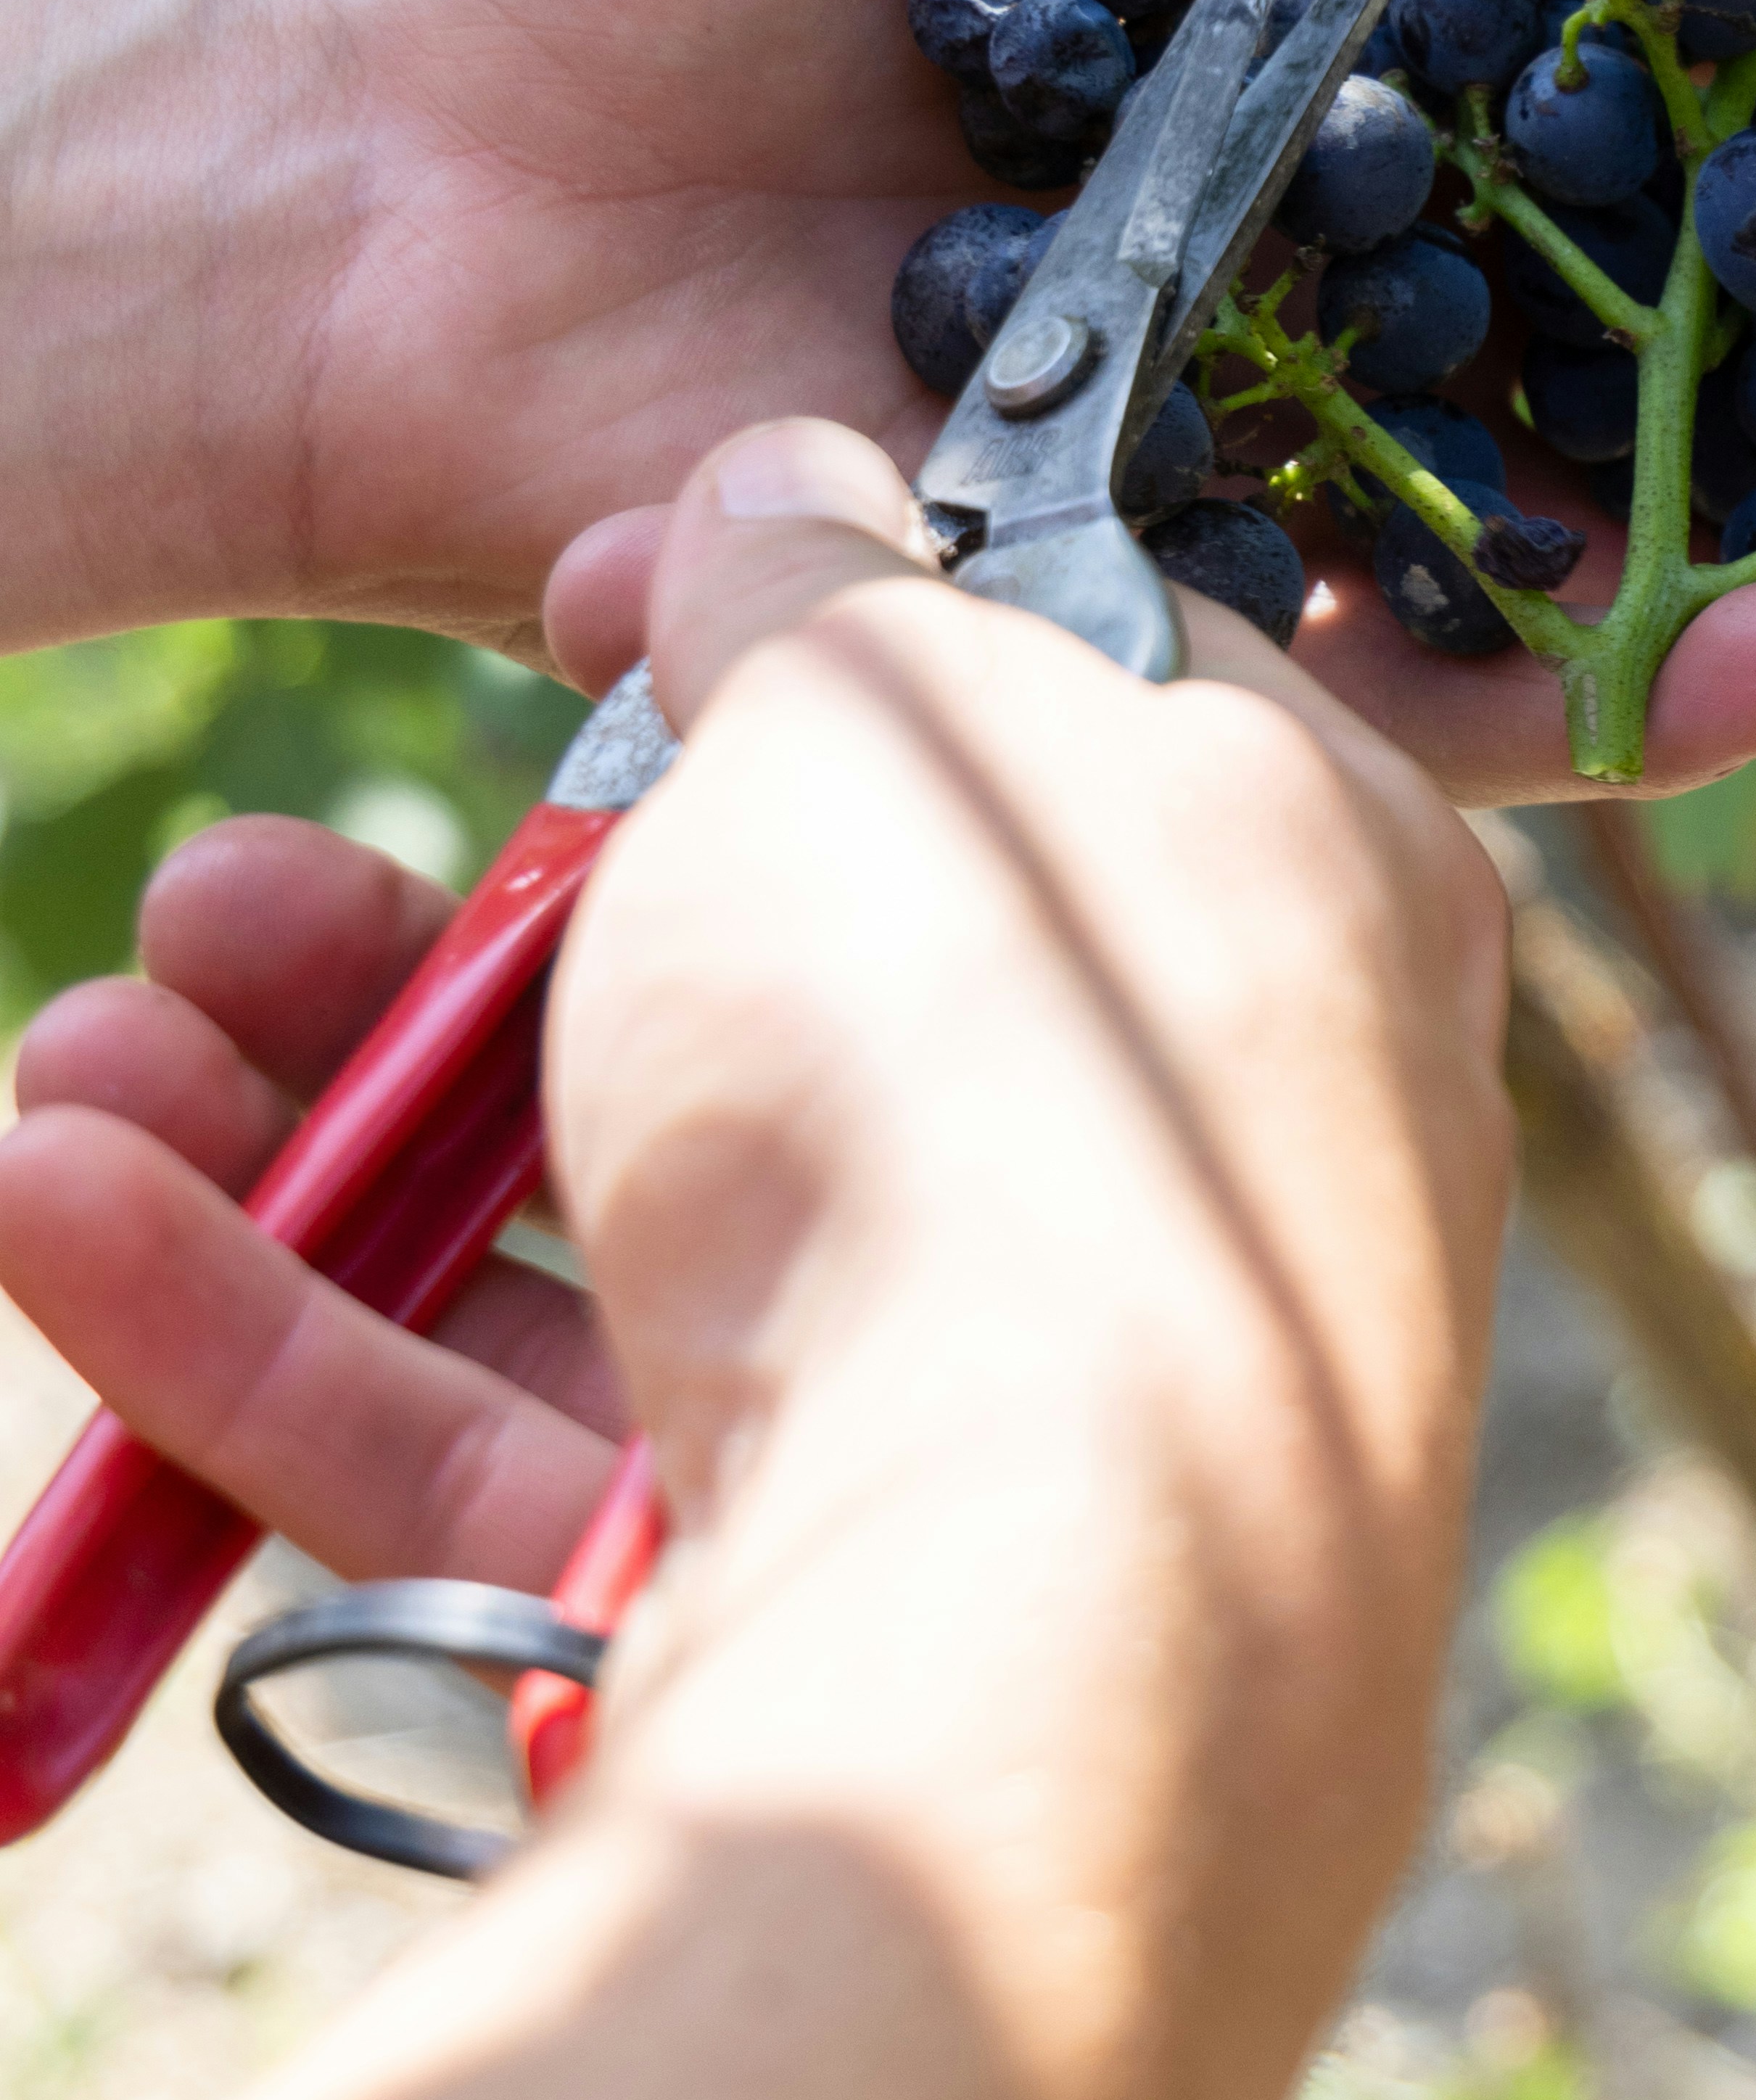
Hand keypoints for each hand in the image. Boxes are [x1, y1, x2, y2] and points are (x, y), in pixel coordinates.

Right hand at [6, 425, 1507, 2099]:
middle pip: (761, 1006)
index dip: (796, 647)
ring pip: (590, 1237)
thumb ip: (819, 588)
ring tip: (90, 1057)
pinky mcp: (803, 1620)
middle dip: (441, 933)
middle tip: (234, 879)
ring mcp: (981, 1414)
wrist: (1020, 1608)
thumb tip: (788, 479)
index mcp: (1289, 904)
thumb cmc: (992, 1067)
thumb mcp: (893, 705)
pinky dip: (282, 1345)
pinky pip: (509, 1457)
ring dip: (299, 1131)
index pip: (1043, 734)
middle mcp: (1165, 1167)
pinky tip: (60, 1218)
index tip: (586, 598)